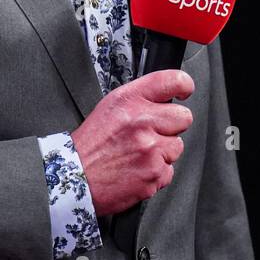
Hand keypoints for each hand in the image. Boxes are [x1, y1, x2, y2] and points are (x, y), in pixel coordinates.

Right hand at [70, 69, 194, 216]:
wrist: (75, 177)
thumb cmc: (91, 144)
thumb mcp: (110, 107)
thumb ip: (139, 99)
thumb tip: (165, 97)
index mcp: (130, 101)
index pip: (172, 81)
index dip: (184, 85)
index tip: (184, 91)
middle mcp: (142, 122)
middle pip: (183, 117)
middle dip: (172, 126)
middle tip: (152, 133)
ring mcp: (150, 149)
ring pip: (177, 146)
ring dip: (163, 152)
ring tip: (139, 154)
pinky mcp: (154, 173)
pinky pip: (169, 170)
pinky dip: (156, 173)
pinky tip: (137, 169)